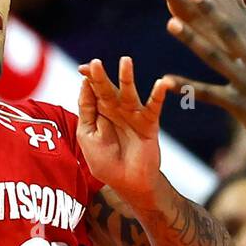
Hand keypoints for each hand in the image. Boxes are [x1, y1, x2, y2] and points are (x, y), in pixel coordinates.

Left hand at [76, 56, 166, 202]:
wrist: (128, 183)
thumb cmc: (105, 162)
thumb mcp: (87, 136)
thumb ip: (86, 112)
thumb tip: (85, 84)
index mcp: (99, 112)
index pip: (92, 91)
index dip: (88, 79)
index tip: (82, 68)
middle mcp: (116, 109)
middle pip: (107, 89)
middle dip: (100, 77)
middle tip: (95, 63)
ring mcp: (133, 115)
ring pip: (129, 93)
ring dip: (127, 77)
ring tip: (125, 61)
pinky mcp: (149, 123)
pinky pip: (154, 107)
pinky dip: (159, 95)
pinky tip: (163, 83)